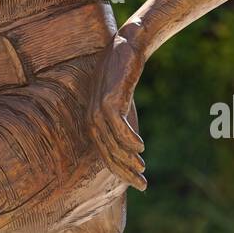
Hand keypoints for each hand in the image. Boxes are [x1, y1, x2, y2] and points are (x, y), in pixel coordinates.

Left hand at [87, 32, 146, 190]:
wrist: (127, 47)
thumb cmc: (123, 78)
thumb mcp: (120, 104)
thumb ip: (120, 124)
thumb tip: (132, 149)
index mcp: (91, 120)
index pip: (104, 154)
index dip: (120, 171)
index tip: (137, 183)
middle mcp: (91, 116)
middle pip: (106, 153)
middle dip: (124, 171)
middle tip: (142, 185)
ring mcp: (98, 107)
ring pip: (111, 142)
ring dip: (127, 158)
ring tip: (142, 168)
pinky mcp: (110, 98)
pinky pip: (118, 125)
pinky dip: (129, 139)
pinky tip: (140, 147)